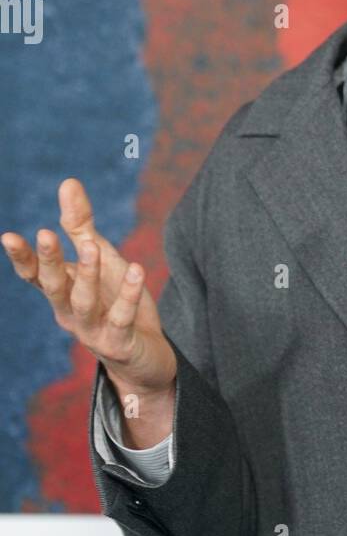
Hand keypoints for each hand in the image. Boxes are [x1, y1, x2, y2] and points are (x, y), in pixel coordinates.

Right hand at [2, 177, 176, 400]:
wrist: (145, 354)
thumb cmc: (114, 300)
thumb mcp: (99, 258)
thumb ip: (80, 225)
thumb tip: (68, 181)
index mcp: (61, 292)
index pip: (34, 274)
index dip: (21, 258)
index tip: (8, 236)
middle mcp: (69, 313)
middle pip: (53, 287)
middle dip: (49, 262)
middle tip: (46, 234)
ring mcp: (92, 331)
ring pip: (83, 302)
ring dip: (86, 275)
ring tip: (92, 247)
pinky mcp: (118, 344)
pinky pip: (121, 318)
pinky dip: (129, 295)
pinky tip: (138, 270)